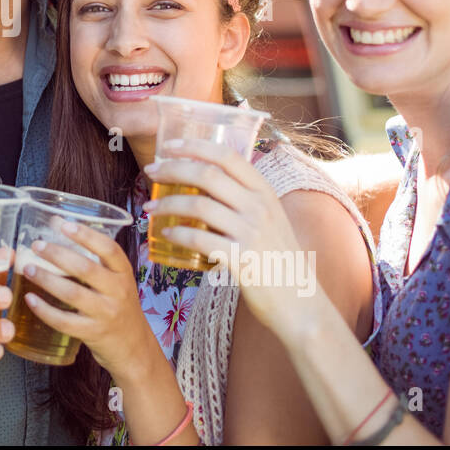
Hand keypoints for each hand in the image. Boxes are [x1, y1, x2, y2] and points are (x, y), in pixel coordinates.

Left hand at [15, 220, 155, 379]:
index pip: (109, 249)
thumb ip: (95, 261)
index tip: (63, 224)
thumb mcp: (117, 282)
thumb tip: (57, 228)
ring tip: (29, 269)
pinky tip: (30, 299)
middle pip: (85, 269)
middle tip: (37, 245)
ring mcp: (106, 313)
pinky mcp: (93, 333)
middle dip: (57, 255)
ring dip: (46, 279)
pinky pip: (64, 321)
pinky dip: (44, 310)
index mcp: (124, 273)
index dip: (86, 235)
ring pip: (72, 294)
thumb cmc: (119, 307)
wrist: (134, 347)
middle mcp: (118, 291)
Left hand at [143, 137, 308, 332]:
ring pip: (198, 205)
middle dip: (172, 169)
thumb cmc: (278, 258)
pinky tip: (166, 233)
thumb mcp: (270, 218)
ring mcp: (252, 233)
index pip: (227, 155)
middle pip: (207, 174)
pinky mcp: (242, 260)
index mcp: (265, 192)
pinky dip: (178, 233)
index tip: (169, 146)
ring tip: (150, 207)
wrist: (299, 302)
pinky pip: (200, 239)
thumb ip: (245, 198)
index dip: (195, 146)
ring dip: (167, 203)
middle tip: (150, 173)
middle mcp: (260, 207)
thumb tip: (206, 179)